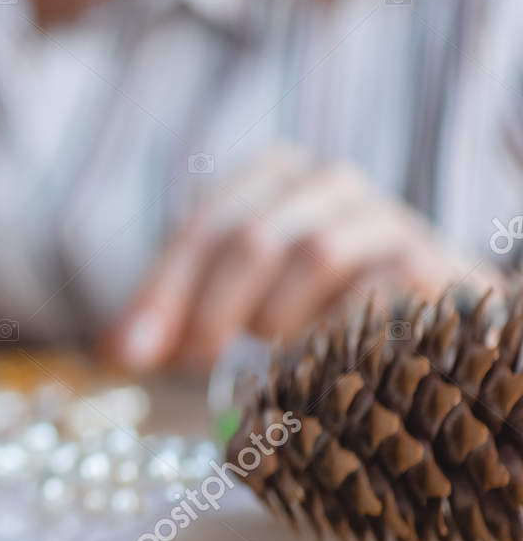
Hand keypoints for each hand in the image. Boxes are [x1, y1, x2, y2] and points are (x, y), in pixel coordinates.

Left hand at [104, 147, 502, 370]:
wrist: (428, 315)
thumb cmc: (314, 304)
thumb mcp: (238, 299)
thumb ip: (176, 317)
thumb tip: (113, 351)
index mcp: (271, 176)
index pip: (202, 227)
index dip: (160, 292)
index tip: (129, 353)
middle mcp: (327, 181)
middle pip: (249, 238)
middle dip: (207, 310)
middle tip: (191, 364)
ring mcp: (383, 215)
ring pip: (311, 254)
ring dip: (274, 317)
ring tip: (267, 349)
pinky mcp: (426, 259)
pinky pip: (371, 291)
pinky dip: (333, 330)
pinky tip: (318, 358)